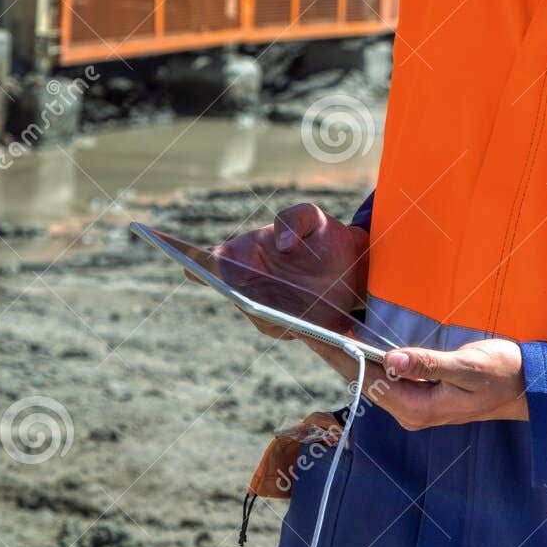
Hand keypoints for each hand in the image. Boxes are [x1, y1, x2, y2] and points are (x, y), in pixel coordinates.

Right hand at [210, 202, 368, 344]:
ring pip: (260, 317)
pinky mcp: (292, 326)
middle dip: (237, 296)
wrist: (354, 264)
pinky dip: (292, 327)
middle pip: (234, 295)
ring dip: (267, 315)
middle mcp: (250, 284)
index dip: (197, 264)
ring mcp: (268, 307)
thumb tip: (282, 245)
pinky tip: (303, 324)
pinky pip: (287, 330)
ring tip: (280, 313)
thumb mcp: (312, 217)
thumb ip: (293, 219)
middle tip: (244, 295)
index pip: (213, 262)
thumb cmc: (322, 236)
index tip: (192, 265)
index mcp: (245, 253)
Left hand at [320, 338, 527, 428]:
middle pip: (363, 380)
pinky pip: (385, 379)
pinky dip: (368, 360)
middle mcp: (411, 412)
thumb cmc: (503, 374)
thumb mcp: (468, 365)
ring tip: (324, 334)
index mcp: (417, 407)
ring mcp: (416, 407)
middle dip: (336, 355)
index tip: (313, 336)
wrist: (529, 388)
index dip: (338, 355)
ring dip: (350, 357)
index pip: (366, 378)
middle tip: (307, 328)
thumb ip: (429, 364)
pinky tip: (358, 346)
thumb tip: (390, 360)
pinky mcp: (422, 397)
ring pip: (372, 380)